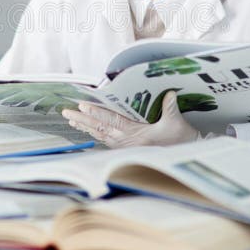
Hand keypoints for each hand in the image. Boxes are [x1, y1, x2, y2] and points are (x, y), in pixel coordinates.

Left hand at [61, 91, 202, 147]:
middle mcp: (126, 140)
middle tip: (65, 112)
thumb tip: (169, 93)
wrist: (184, 156)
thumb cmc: (181, 139)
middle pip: (99, 128)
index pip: (110, 120)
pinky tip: (89, 130)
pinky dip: (95, 134)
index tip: (81, 106)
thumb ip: (170, 108)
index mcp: (135, 133)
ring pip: (100, 135)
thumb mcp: (176, 123)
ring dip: (85, 127)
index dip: (95, 112)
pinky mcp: (128, 148)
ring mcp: (126, 146)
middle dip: (82, 119)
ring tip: (72, 120)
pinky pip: (106, 140)